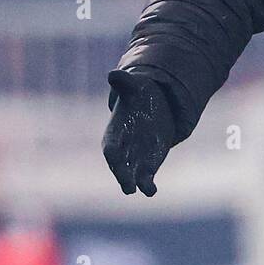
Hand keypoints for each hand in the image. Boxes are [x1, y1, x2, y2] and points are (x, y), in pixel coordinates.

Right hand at [102, 68, 177, 195]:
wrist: (153, 106)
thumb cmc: (139, 95)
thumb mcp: (134, 87)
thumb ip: (125, 83)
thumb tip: (114, 73)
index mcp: (114, 132)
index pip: (110, 147)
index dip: (113, 153)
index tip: (115, 159)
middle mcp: (123, 149)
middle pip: (120, 166)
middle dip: (123, 175)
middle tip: (128, 186)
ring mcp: (135, 158)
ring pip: (133, 174)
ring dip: (136, 182)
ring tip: (143, 189)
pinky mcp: (149, 163)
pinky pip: (146, 177)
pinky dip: (148, 185)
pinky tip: (152, 191)